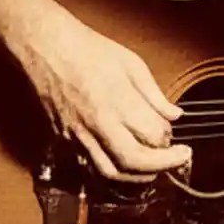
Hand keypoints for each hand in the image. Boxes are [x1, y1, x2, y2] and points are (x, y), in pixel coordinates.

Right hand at [15, 15, 190, 182]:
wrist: (45, 47)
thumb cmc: (90, 50)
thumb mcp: (132, 63)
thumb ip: (155, 95)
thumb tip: (175, 116)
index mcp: (117, 100)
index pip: (153, 135)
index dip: (169, 139)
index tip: (174, 134)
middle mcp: (97, 123)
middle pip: (135, 161)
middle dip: (163, 165)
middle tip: (178, 159)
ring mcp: (79, 135)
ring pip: (112, 172)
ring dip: (138, 176)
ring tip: (155, 168)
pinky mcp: (65, 140)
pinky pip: (91, 167)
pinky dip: (113, 171)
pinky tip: (127, 164)